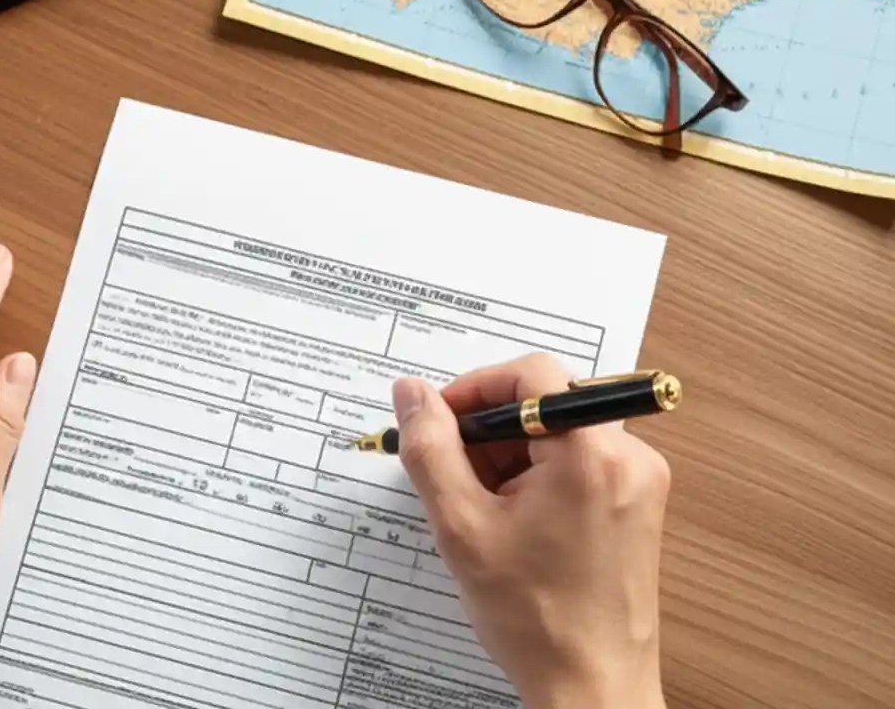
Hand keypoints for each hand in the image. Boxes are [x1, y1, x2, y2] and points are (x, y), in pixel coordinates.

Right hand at [394, 354, 669, 708]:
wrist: (592, 686)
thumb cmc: (536, 619)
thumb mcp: (462, 526)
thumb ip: (430, 449)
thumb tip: (412, 394)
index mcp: (591, 454)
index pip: (531, 373)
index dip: (475, 388)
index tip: (439, 421)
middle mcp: (628, 457)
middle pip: (544, 402)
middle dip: (488, 430)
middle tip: (451, 474)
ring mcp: (639, 481)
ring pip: (558, 434)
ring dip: (509, 457)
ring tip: (480, 510)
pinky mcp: (637, 504)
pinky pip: (579, 463)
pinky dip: (536, 477)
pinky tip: (510, 522)